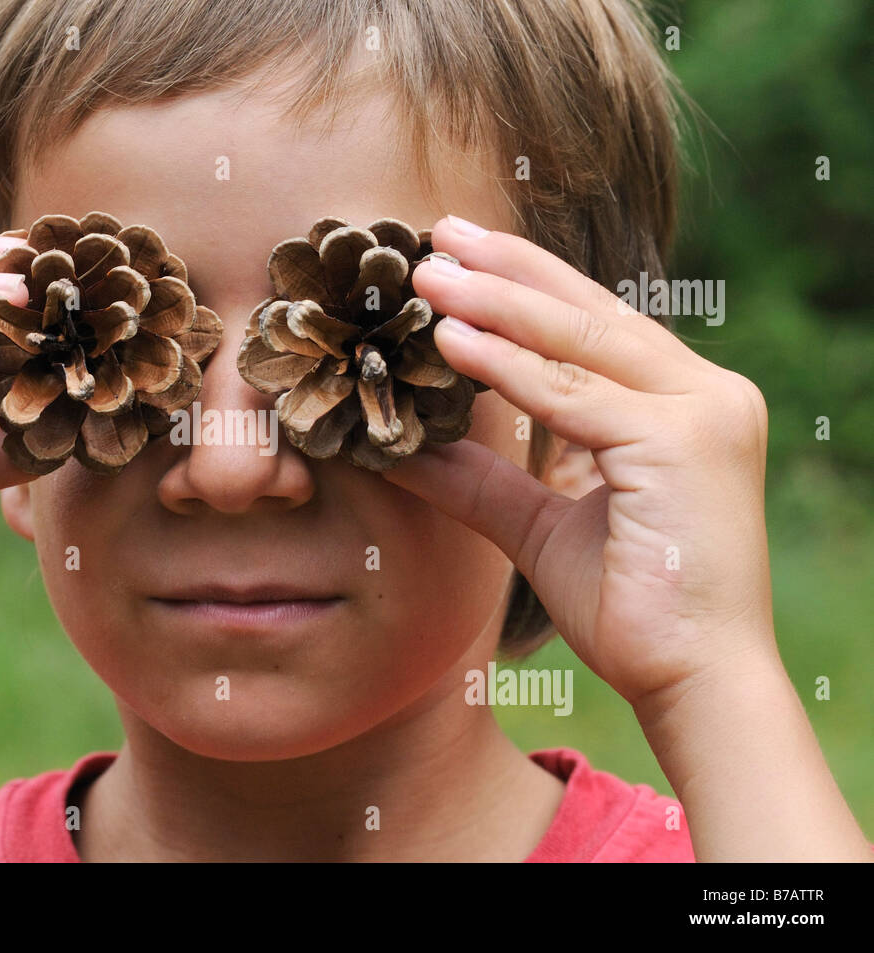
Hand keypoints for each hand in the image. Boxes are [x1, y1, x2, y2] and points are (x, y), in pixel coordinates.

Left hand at [387, 216, 774, 704]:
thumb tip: (402, 449)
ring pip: (579, 341)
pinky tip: (452, 339)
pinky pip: (574, 394)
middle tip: (438, 231)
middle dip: (508, 268)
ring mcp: (702, 412)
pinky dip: (508, 366)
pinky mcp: (683, 443)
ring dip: (496, 302)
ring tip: (428, 271)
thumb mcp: (541, 526)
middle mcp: (706, 392)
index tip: (460, 255)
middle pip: (588, 312)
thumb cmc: (630, 604)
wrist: (695, 679)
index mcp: (682, 402)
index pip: (592, 326)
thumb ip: (482, 481)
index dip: (524, 284)